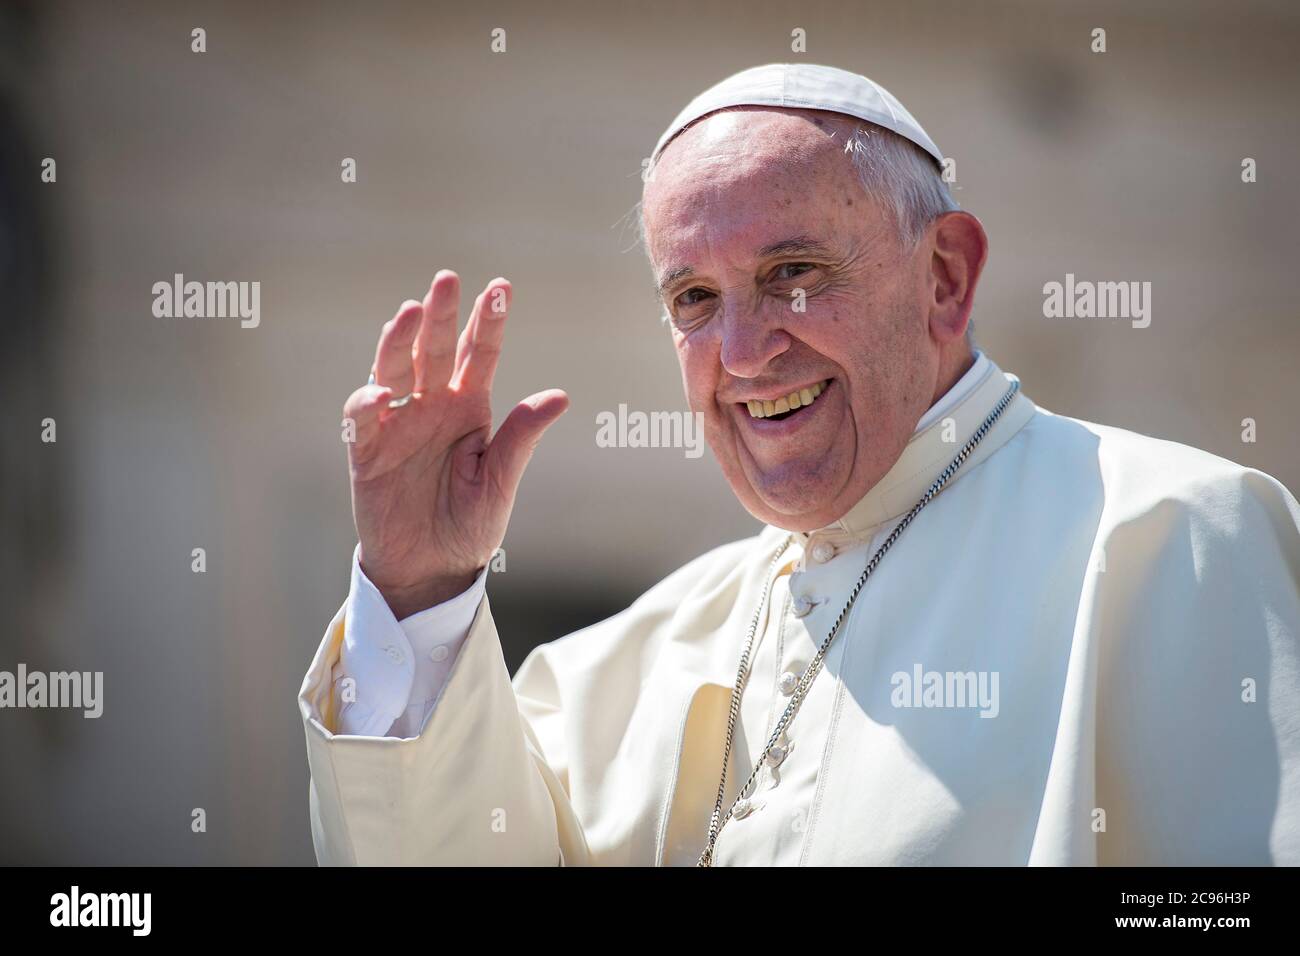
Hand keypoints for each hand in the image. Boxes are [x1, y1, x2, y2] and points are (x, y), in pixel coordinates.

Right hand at [343, 271, 568, 618]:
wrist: (431, 570)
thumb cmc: (470, 525)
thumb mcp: (501, 481)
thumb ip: (521, 437)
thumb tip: (561, 396)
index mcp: (470, 409)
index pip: (481, 356)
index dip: (488, 322)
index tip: (500, 288)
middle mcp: (433, 407)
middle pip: (435, 350)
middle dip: (441, 315)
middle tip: (447, 279)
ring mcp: (398, 425)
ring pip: (395, 370)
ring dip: (399, 341)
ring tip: (410, 312)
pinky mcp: (367, 451)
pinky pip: (363, 419)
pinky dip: (368, 403)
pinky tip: (382, 396)